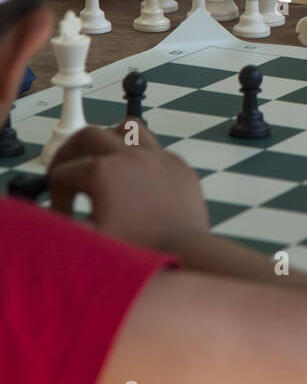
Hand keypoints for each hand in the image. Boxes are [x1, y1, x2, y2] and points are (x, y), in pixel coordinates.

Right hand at [48, 120, 209, 252]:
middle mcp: (130, 156)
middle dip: (69, 152)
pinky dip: (139, 156)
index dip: (56, 196)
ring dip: (108, 140)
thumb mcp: (91, 240)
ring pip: (127, 128)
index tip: (62, 215)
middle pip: (88, 136)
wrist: (186, 255)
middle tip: (64, 170)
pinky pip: (155, 148)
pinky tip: (135, 177)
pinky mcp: (178, 164)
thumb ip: (61, 226)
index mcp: (103, 173)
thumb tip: (44, 219)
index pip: (64, 174)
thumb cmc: (138, 252)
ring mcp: (158, 156)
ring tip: (100, 159)